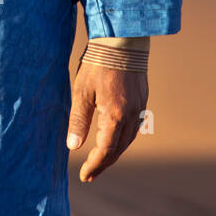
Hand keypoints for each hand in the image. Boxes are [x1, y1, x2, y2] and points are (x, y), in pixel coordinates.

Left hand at [66, 63, 147, 182]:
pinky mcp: (142, 99)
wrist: (122, 39)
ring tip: (101, 161)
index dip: (94, 165)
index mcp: (116, 116)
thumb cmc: (98, 63)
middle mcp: (132, 116)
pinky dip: (123, 138)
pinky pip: (134, 127)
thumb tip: (73, 147)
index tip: (84, 176)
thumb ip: (79, 120)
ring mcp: (139, 108)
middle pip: (119, 149)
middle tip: (90, 175)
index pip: (105, 150)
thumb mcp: (82, 91)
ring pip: (128, 139)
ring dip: (114, 152)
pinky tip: (114, 138)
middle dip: (104, 163)